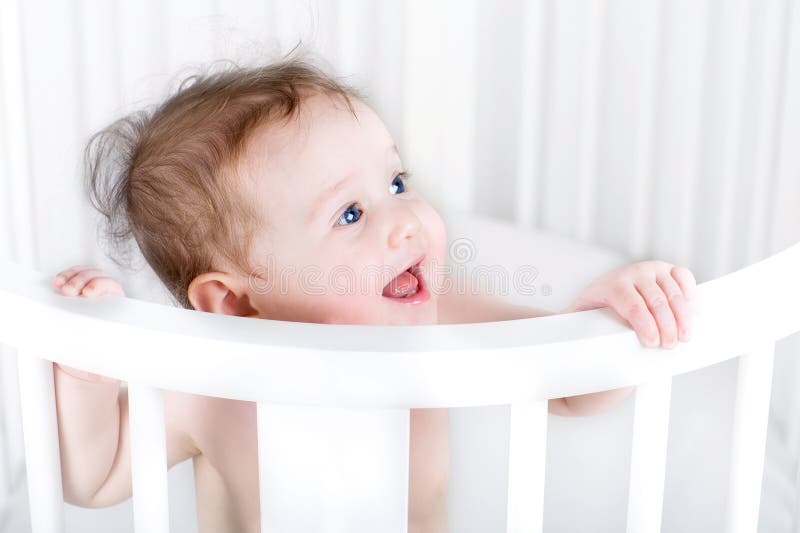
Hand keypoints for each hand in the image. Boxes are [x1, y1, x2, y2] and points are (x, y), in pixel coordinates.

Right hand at [52, 265, 123, 382]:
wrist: (81, 356)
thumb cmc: (95, 356)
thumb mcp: (100, 364)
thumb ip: (105, 369)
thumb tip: (108, 376)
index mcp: (115, 308)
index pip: (112, 288)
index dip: (102, 286)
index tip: (89, 294)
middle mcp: (104, 296)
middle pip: (96, 276)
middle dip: (82, 280)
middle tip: (70, 292)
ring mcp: (87, 290)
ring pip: (82, 273)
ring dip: (71, 276)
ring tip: (59, 287)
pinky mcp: (72, 290)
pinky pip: (69, 276)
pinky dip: (63, 276)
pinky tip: (55, 283)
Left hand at [563, 261, 695, 348]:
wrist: (602, 295)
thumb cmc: (592, 312)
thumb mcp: (579, 319)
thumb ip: (571, 330)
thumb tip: (562, 345)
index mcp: (611, 285)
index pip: (632, 305)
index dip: (645, 325)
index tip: (651, 343)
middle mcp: (632, 273)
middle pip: (657, 302)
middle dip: (667, 326)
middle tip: (669, 346)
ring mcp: (651, 269)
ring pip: (673, 292)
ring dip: (682, 316)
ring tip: (683, 337)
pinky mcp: (666, 269)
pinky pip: (683, 275)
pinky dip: (689, 290)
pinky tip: (690, 308)